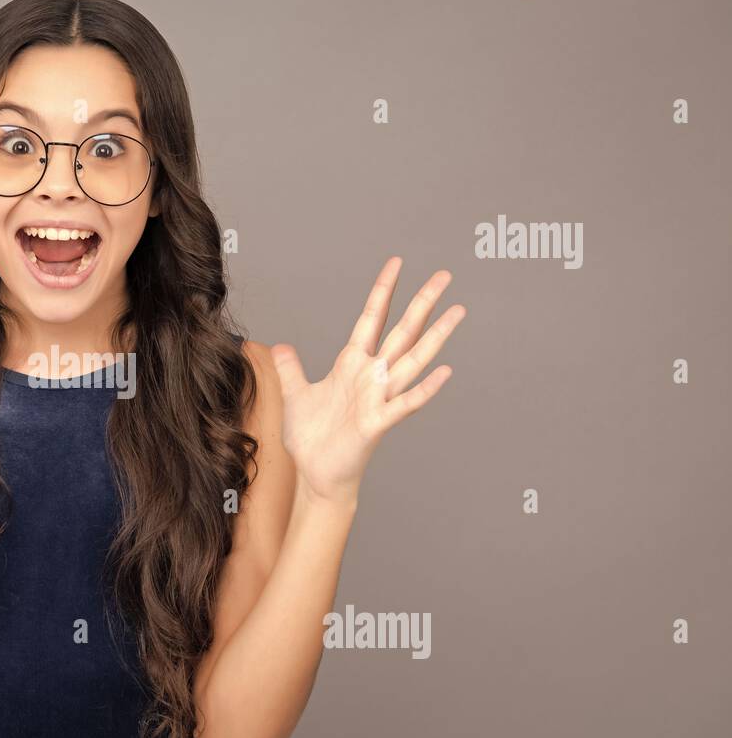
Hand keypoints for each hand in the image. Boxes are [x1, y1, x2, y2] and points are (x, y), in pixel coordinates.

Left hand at [271, 256, 464, 503]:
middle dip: (422, 302)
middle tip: (445, 275)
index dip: (383, 291)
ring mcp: (377, 398)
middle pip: (402, 331)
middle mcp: (371, 377)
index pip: (371, 319)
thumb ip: (292, 369)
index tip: (396, 263)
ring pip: (412, 361)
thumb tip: (280, 347)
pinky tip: (445, 372)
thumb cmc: (311, 438)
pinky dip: (424, 389)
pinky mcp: (377, 423)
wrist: (316, 474)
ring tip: (457, 311)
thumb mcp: (296, 394)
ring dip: (435, 336)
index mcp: (352, 365)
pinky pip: (405, 403)